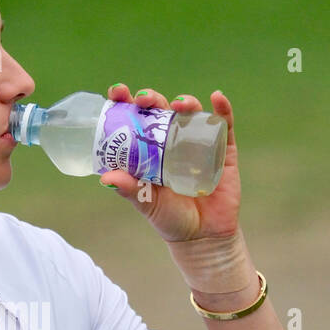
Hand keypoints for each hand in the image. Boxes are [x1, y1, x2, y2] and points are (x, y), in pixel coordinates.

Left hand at [100, 85, 240, 240]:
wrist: (203, 237)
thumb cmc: (170, 218)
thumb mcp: (147, 202)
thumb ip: (129, 189)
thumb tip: (106, 177)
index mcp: (149, 149)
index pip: (136, 119)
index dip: (127, 103)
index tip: (118, 92)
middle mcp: (172, 141)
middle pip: (161, 110)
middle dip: (152, 98)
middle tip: (145, 99)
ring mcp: (198, 142)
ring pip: (190, 113)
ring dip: (185, 102)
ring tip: (179, 104)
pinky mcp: (223, 150)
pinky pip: (224, 125)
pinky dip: (222, 109)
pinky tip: (216, 98)